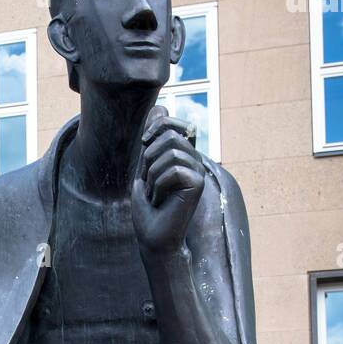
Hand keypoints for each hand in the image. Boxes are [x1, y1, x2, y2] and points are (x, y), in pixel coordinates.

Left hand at [132, 106, 205, 255]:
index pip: (172, 123)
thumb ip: (153, 140)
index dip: (156, 127)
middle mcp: (193, 160)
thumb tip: (160, 108)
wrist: (152, 236)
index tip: (144, 144)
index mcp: (182, 155)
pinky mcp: (198, 183)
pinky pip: (173, 169)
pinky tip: (161, 200)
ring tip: (154, 193)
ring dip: (152, 174)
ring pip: (170, 152)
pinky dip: (159, 185)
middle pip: (169, 135)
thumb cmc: (147, 207)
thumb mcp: (145, 167)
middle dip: (149, 158)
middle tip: (149, 181)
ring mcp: (197, 171)